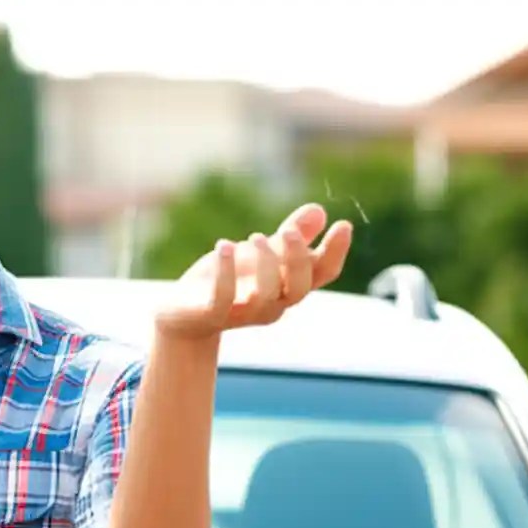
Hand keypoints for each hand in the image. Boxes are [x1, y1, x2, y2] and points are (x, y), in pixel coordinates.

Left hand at [155, 203, 352, 339]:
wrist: (184, 316)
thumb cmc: (228, 282)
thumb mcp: (260, 254)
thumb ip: (290, 236)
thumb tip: (319, 210)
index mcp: (287, 287)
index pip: (322, 274)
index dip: (335, 252)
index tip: (343, 224)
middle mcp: (272, 304)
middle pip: (298, 289)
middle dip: (297, 259)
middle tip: (287, 231)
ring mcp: (244, 313)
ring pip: (266, 296)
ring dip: (265, 265)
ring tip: (255, 236)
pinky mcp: (212, 315)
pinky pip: (223, 299)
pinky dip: (225, 273)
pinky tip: (223, 245)